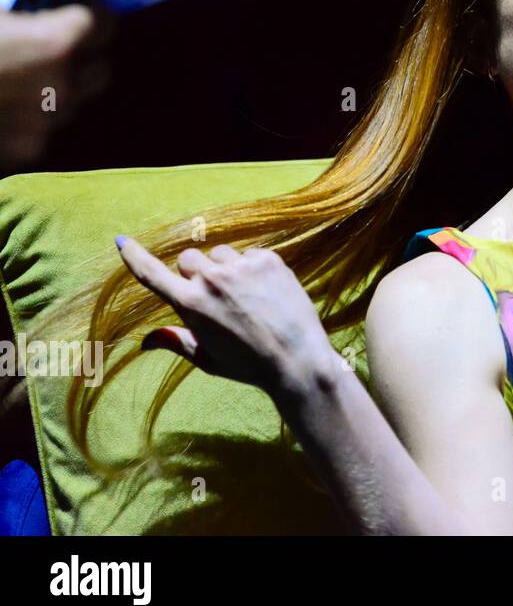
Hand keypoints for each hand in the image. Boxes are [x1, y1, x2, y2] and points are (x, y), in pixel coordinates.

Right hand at [0, 4, 116, 167]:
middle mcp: (62, 89)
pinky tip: (6, 105)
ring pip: (74, 103)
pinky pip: (44, 129)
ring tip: (22, 79)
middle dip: (85, 57)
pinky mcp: (26, 153)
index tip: (78, 13)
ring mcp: (45, 126)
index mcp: (54, 45)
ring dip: (58, 91)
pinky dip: (31, 117)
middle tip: (55, 48)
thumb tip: (48, 4)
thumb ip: (28, 13)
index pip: (104, 24)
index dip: (91, 16)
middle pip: (101, 69)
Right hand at [115, 237, 337, 399]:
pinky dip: (250, 267)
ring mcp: (241, 267)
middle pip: (187, 258)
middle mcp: (212, 280)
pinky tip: (264, 291)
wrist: (297, 360)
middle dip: (193, 272)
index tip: (122, 241)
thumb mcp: (206, 358)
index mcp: (190, 304)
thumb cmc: (247, 364)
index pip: (152, 273)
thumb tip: (145, 341)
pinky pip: (248, 254)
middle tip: (213, 296)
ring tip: (244, 296)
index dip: (134, 255)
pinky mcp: (268, 259)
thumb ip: (176, 341)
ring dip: (223, 268)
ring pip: (219, 254)